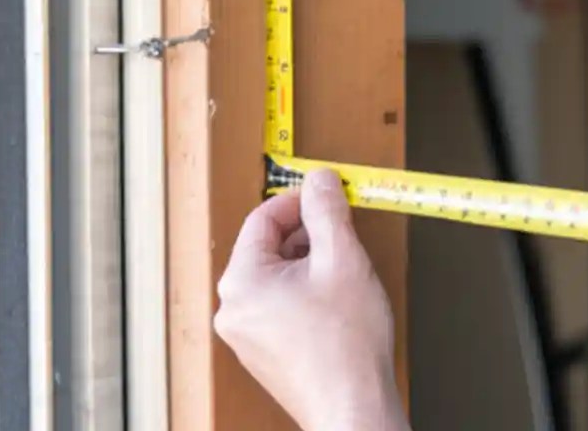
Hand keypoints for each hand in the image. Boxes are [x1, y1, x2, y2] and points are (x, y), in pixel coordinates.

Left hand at [214, 168, 408, 430]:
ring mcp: (246, 334)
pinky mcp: (264, 352)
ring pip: (279, 277)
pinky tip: (339, 306)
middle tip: (346, 237)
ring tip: (347, 278)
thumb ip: (328, 211)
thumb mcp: (344, 259)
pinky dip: (308, 294)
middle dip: (310, 237)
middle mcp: (234, 308)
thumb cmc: (346, 344)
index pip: (263, 218)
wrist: (353, 407)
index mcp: (242, 282)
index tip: (329, 196)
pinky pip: (282, 304)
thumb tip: (320, 180)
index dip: (300, 201)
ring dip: (312, 265)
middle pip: (270, 248)